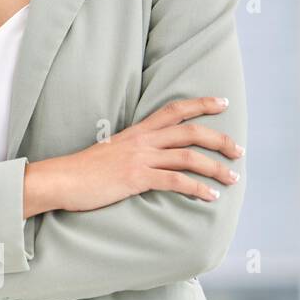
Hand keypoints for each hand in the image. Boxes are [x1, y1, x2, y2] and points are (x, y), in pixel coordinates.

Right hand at [44, 96, 243, 211]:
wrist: (60, 179)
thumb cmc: (82, 170)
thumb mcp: (109, 151)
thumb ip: (132, 150)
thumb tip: (149, 157)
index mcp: (136, 132)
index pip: (173, 110)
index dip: (200, 104)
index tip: (221, 103)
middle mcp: (142, 141)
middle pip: (190, 132)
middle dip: (220, 139)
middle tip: (238, 150)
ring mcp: (139, 158)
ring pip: (189, 157)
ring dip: (216, 167)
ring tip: (232, 177)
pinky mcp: (137, 178)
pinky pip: (175, 181)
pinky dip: (198, 189)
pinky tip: (210, 197)